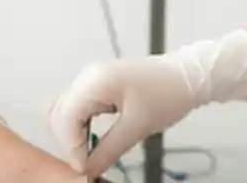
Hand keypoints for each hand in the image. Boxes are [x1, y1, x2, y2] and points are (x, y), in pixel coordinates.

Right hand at [48, 30, 246, 177]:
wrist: (189, 74)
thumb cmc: (168, 95)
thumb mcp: (138, 127)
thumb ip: (107, 151)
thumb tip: (86, 171)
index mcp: (95, 81)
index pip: (64, 119)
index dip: (71, 148)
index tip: (84, 169)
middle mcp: (87, 77)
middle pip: (57, 114)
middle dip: (68, 141)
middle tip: (87, 162)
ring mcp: (91, 79)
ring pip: (62, 110)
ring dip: (71, 134)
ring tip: (90, 153)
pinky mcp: (99, 85)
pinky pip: (76, 106)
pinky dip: (78, 125)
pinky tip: (93, 139)